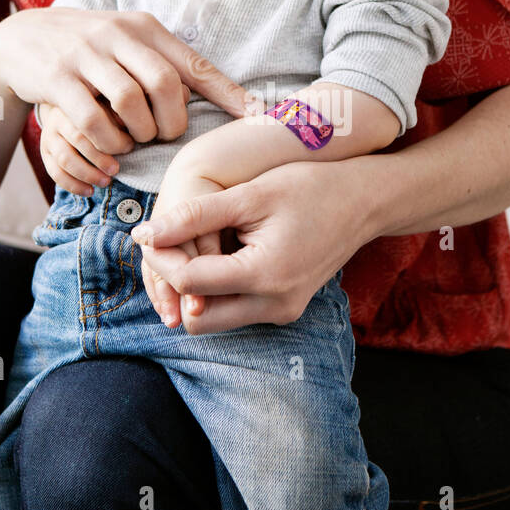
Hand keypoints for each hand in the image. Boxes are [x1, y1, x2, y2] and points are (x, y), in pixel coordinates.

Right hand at [0, 5, 254, 152]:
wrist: (20, 39)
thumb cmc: (89, 49)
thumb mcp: (128, 43)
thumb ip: (166, 62)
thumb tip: (220, 92)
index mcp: (144, 27)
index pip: (194, 62)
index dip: (227, 92)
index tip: (257, 115)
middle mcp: (117, 34)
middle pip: (165, 83)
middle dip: (173, 120)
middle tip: (168, 136)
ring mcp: (84, 54)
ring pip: (130, 101)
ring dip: (140, 132)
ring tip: (137, 140)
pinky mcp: (56, 78)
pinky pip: (92, 119)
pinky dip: (108, 142)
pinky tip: (111, 148)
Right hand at [38, 98, 135, 194]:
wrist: (72, 106)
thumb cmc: (100, 108)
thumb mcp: (110, 105)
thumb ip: (119, 114)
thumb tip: (133, 129)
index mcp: (78, 100)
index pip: (93, 120)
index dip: (113, 137)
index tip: (130, 147)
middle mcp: (59, 116)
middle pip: (78, 139)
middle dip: (100, 158)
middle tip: (116, 170)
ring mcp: (49, 134)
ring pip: (65, 158)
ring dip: (87, 173)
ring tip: (106, 181)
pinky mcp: (44, 151)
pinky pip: (55, 172)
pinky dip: (73, 185)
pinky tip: (89, 191)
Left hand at [129, 158, 380, 333]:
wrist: (364, 202)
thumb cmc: (310, 188)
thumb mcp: (250, 195)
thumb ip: (195, 216)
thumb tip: (145, 234)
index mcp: (265, 276)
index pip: (189, 283)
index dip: (161, 258)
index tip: (149, 232)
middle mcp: (274, 306)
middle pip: (196, 319)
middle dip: (175, 285)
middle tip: (170, 246)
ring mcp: (282, 313)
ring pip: (213, 321)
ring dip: (195, 292)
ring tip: (194, 247)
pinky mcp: (285, 310)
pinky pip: (235, 313)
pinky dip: (217, 292)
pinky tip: (220, 255)